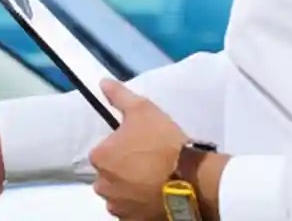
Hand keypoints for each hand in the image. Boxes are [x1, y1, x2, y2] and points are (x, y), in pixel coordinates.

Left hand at [88, 80, 187, 220]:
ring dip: (130, 189)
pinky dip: (140, 206)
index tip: (140, 145)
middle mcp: (102, 185)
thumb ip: (120, 96)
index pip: (104, 150)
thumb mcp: (143, 110)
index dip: (122, 147)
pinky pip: (131, 212)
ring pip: (119, 195)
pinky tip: (156, 196)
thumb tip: (102, 83)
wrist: (191, 180)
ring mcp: (118, 207)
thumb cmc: (163, 143)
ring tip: (154, 180)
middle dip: (123, 170)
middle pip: (109, 174)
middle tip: (148, 163)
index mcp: (100, 158)